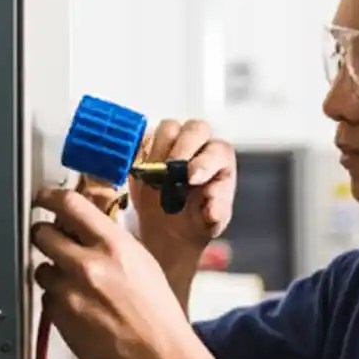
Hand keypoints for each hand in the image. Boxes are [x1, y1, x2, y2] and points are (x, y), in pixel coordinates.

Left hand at [31, 186, 191, 358]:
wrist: (157, 355)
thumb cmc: (157, 312)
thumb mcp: (143, 262)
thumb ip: (112, 241)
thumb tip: (87, 226)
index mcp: (114, 245)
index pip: (69, 205)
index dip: (50, 197)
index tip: (43, 198)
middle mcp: (88, 264)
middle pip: (42, 233)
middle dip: (46, 235)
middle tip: (54, 241)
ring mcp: (70, 291)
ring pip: (41, 267)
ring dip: (53, 272)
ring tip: (77, 285)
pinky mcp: (59, 316)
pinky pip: (46, 298)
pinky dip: (58, 300)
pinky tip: (80, 308)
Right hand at [133, 119, 236, 259]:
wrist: (170, 229)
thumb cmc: (196, 221)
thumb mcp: (209, 224)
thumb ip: (215, 214)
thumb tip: (212, 211)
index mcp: (220, 161)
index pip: (219, 150)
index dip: (205, 162)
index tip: (191, 179)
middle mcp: (200, 145)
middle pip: (195, 129)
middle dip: (183, 149)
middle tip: (169, 172)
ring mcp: (173, 142)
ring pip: (168, 129)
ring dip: (159, 150)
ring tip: (152, 177)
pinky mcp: (148, 145)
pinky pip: (142, 138)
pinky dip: (138, 153)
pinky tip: (137, 173)